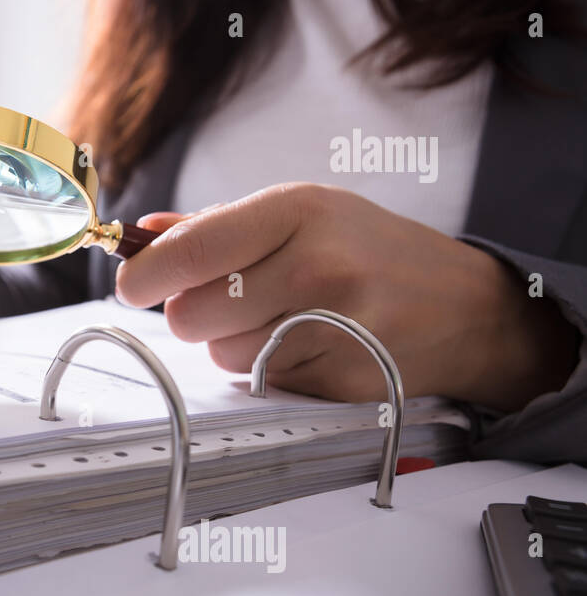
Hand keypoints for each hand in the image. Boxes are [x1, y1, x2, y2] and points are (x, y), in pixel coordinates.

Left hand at [115, 183, 578, 410]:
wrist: (465, 306)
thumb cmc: (369, 250)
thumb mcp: (301, 213)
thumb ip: (215, 225)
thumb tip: (141, 235)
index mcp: (296, 211)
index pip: (190, 251)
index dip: (144, 275)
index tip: (130, 285)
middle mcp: (315, 266)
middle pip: (192, 316)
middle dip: (193, 313)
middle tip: (226, 301)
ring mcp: (333, 327)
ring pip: (221, 355)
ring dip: (232, 343)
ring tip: (282, 318)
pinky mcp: (342, 380)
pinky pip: (261, 383)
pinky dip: (270, 369)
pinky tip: (311, 344)